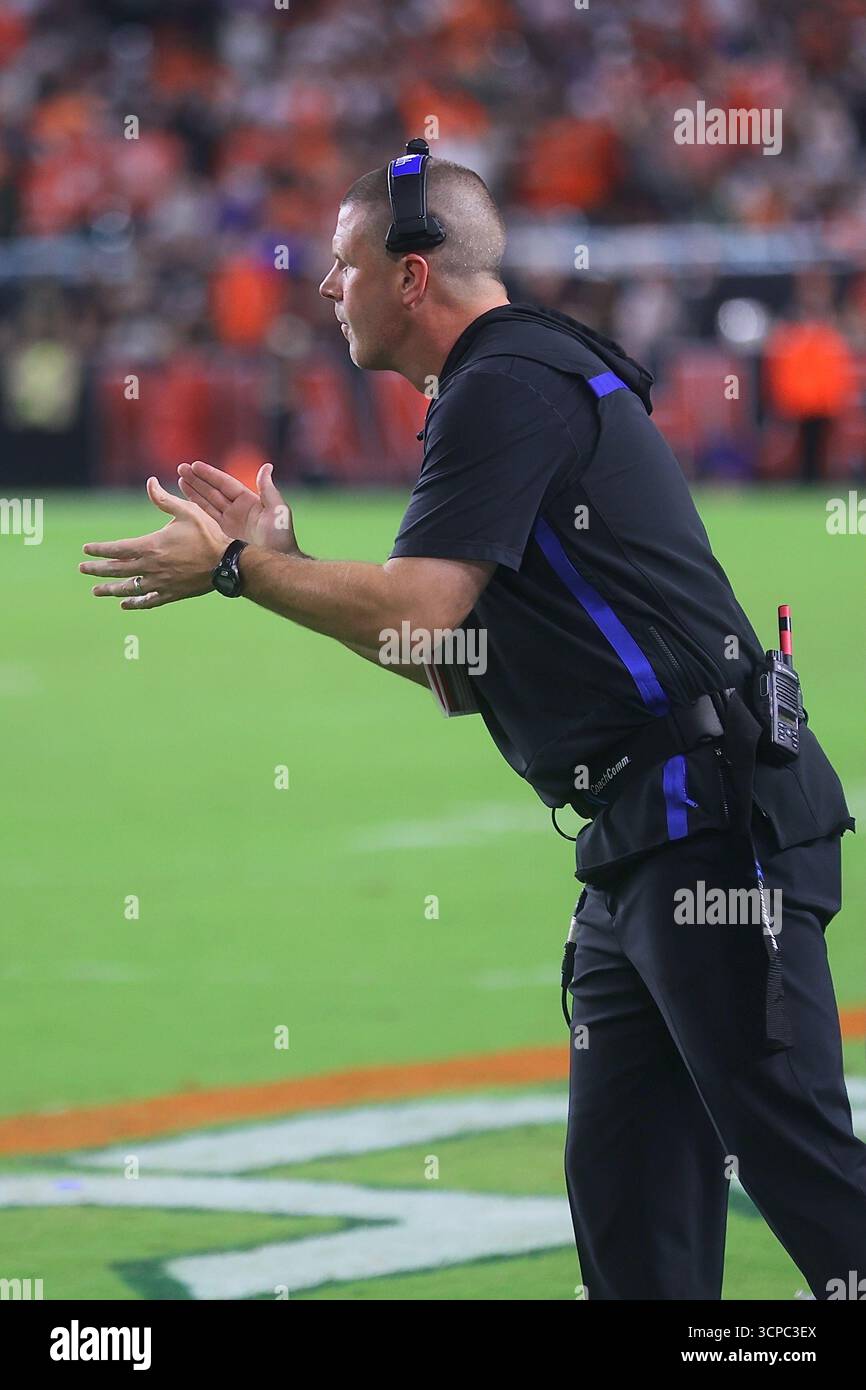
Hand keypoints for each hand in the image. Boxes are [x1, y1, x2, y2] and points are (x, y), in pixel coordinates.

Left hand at [79, 476, 228, 609]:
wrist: (227, 563)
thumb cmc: (208, 534)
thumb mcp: (187, 511)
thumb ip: (164, 499)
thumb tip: (149, 482)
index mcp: (151, 546)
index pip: (116, 549)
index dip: (99, 549)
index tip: (86, 549)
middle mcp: (151, 567)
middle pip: (117, 570)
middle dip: (97, 569)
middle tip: (83, 569)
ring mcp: (160, 583)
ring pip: (129, 588)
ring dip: (110, 589)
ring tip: (96, 591)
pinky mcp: (171, 594)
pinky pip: (148, 601)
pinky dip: (135, 603)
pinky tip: (125, 604)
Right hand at [177, 459, 299, 554]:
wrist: (273, 564)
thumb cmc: (280, 537)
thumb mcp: (277, 510)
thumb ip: (268, 489)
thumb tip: (266, 466)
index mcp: (248, 502)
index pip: (225, 484)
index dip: (210, 475)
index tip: (195, 465)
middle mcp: (236, 511)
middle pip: (213, 491)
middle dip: (197, 480)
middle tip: (181, 469)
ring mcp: (228, 524)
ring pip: (207, 503)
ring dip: (193, 491)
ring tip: (180, 479)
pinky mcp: (222, 537)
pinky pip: (206, 520)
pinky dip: (195, 510)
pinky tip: (184, 501)